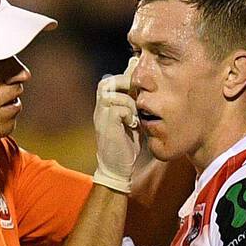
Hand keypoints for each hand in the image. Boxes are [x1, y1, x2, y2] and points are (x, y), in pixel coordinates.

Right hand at [92, 57, 139, 192]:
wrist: (118, 167)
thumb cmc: (127, 143)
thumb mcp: (133, 119)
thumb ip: (134, 103)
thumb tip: (145, 86)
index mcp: (106, 105)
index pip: (111, 80)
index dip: (125, 78)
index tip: (140, 87)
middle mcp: (100, 108)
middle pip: (108, 82)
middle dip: (125, 85)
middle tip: (138, 97)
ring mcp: (101, 116)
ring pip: (113, 95)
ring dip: (129, 102)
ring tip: (135, 116)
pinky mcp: (106, 126)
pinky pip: (117, 109)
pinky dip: (128, 114)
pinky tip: (133, 124)